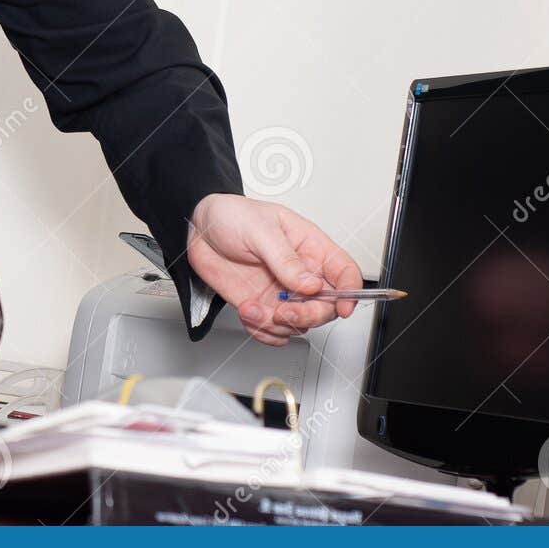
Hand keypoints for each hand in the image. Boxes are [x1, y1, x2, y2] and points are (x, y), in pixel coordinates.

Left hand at [186, 193, 362, 345]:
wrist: (198, 228)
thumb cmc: (232, 216)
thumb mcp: (261, 230)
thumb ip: (286, 259)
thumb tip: (311, 284)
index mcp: (311, 248)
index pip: (345, 272)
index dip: (350, 292)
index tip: (341, 307)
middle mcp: (301, 274)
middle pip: (325, 307)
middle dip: (308, 315)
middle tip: (284, 312)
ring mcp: (281, 292)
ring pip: (299, 324)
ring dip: (278, 326)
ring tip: (253, 309)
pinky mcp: (262, 305)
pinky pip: (273, 331)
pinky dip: (262, 331)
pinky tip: (247, 312)